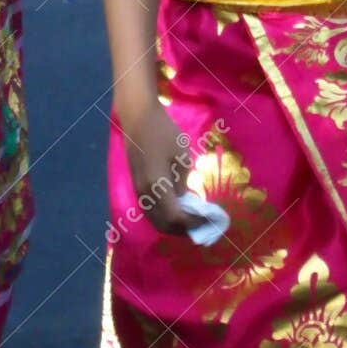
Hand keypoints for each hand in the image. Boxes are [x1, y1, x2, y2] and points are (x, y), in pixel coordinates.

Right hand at [119, 102, 209, 235]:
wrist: (138, 118)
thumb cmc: (163, 132)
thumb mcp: (181, 155)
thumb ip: (182, 182)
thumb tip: (184, 200)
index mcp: (157, 186)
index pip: (176, 217)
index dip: (193, 222)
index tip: (209, 218)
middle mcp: (145, 194)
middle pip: (164, 225)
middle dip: (184, 229)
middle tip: (202, 223)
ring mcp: (138, 191)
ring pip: (155, 220)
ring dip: (173, 225)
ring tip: (192, 219)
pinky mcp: (137, 186)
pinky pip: (151, 211)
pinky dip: (164, 217)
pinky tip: (178, 209)